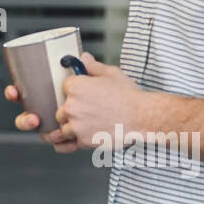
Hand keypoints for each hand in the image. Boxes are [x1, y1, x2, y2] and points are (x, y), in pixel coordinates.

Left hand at [8, 52, 142, 152]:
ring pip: (62, 127)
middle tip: (87, 112)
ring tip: (83, 127)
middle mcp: (72, 106)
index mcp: (75, 87)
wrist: (142, 118)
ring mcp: (76, 125)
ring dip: (70, 127)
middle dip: (70, 111)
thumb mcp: (111, 74)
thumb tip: (83, 58)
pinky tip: (60, 143)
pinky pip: (66, 144)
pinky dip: (64, 144)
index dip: (73, 91)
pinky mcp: (83, 141)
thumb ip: (93, 66)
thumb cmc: (129, 96)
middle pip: (61, 109)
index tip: (82, 95)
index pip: (64, 87)